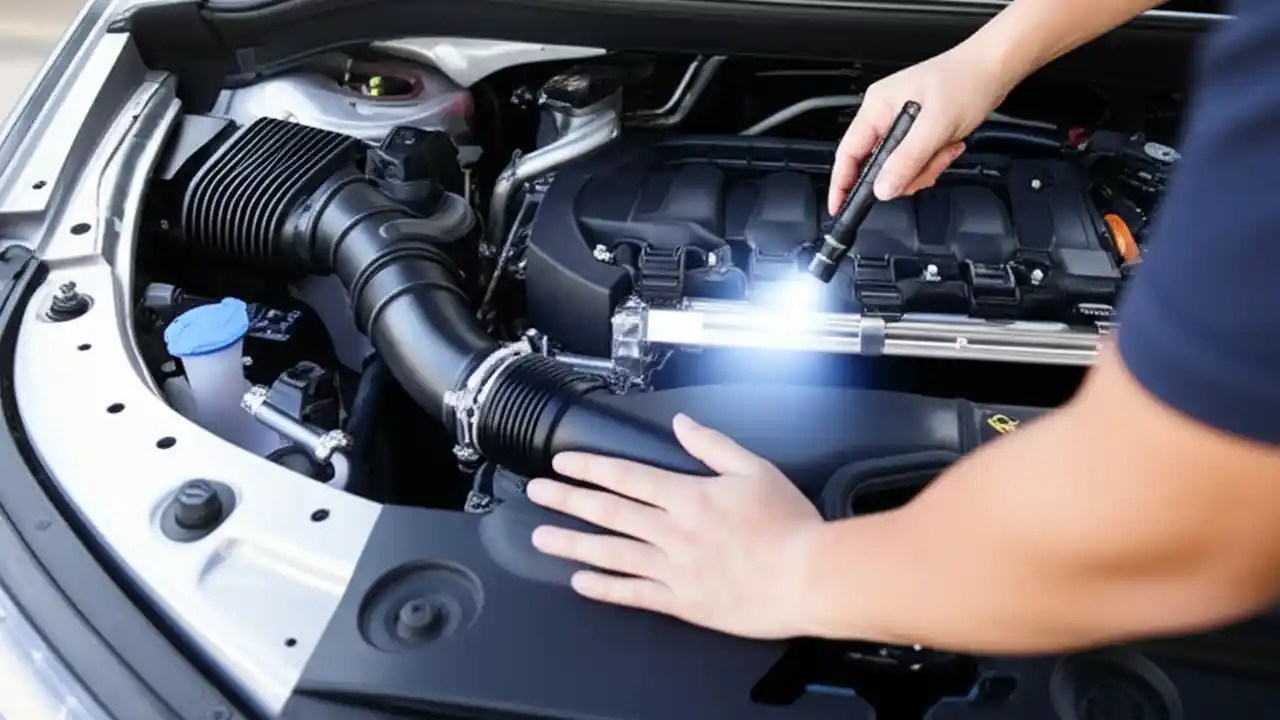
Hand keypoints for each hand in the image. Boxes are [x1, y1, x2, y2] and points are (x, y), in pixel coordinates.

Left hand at [526, 414, 824, 638]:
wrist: (809, 577)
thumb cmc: (789, 525)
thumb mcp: (755, 469)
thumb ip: (712, 445)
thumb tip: (681, 423)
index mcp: (689, 496)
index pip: (626, 476)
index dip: (590, 468)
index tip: (563, 464)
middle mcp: (674, 531)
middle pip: (608, 511)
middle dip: (567, 500)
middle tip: (536, 493)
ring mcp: (675, 569)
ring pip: (611, 553)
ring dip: (572, 544)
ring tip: (542, 538)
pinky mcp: (683, 601)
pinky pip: (634, 593)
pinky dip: (604, 588)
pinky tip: (581, 582)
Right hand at [828, 40, 1015, 211]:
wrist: (994, 68)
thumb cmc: (964, 81)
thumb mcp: (933, 127)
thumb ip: (905, 161)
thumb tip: (882, 189)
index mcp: (876, 109)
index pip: (848, 154)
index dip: (841, 184)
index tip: (840, 208)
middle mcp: (884, 116)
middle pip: (878, 167)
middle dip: (905, 175)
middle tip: (928, 168)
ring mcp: (902, 124)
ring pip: (901, 168)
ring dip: (925, 167)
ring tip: (944, 149)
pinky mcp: (919, 131)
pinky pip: (917, 160)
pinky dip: (934, 160)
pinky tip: (949, 146)